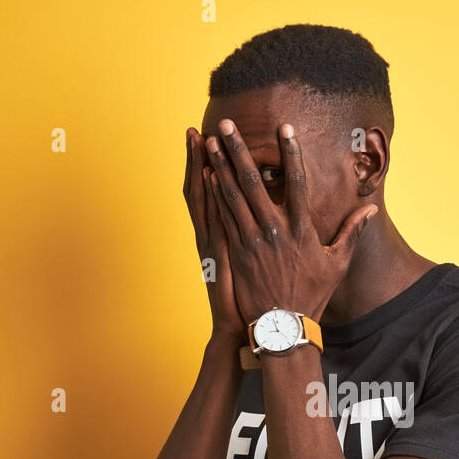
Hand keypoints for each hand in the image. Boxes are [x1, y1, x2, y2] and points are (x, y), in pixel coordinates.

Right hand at [182, 126, 243, 345]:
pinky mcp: (223, 256)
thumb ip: (253, 239)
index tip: (206, 139)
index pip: (211, 193)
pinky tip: (212, 179)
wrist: (248, 329)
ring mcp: (216, 245)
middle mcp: (213, 236)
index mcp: (222, 235)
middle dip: (199, 159)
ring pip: (205, 201)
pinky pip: (216, 223)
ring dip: (203, 170)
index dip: (206, 167)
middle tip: (195, 130)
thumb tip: (263, 220)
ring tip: (199, 142)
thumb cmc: (254, 300)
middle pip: (202, 190)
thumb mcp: (251, 265)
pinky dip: (212, 200)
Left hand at [204, 119, 377, 323]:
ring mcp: (252, 242)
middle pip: (254, 183)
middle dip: (240, 151)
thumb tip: (370, 211)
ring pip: (233, 196)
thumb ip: (351, 233)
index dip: (291, 154)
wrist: (283, 327)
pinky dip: (215, 195)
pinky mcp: (235, 253)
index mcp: (301, 230)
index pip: (297, 183)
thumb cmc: (312, 295)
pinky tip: (207, 176)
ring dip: (221, 167)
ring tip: (213, 142)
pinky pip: (223, 218)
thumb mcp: (337, 264)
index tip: (285, 129)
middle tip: (229, 124)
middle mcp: (275, 231)